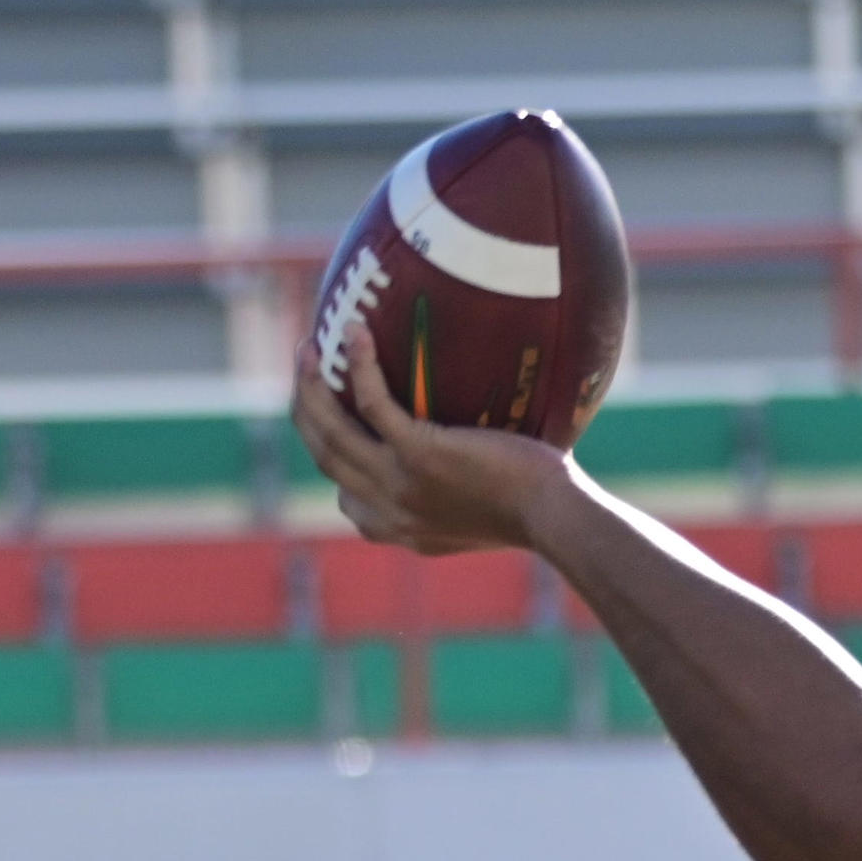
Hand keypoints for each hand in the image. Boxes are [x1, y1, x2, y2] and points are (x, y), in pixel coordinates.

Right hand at [291, 319, 571, 557]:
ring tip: (309, 346)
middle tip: (306, 367)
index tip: (332, 420)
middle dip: (305, 407)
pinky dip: (358, 364)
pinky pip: (372, 401)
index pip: (346, 496)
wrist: (556, 517)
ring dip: (311, 383)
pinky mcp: (420, 453)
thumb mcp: (478, 515)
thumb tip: (460, 457)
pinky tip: (354, 331)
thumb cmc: (538, 510)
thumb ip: (450, 496)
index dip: (329, 455)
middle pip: (324, 454)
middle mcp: (388, 511)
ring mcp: (400, 483)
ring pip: (331, 429)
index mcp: (399, 529)